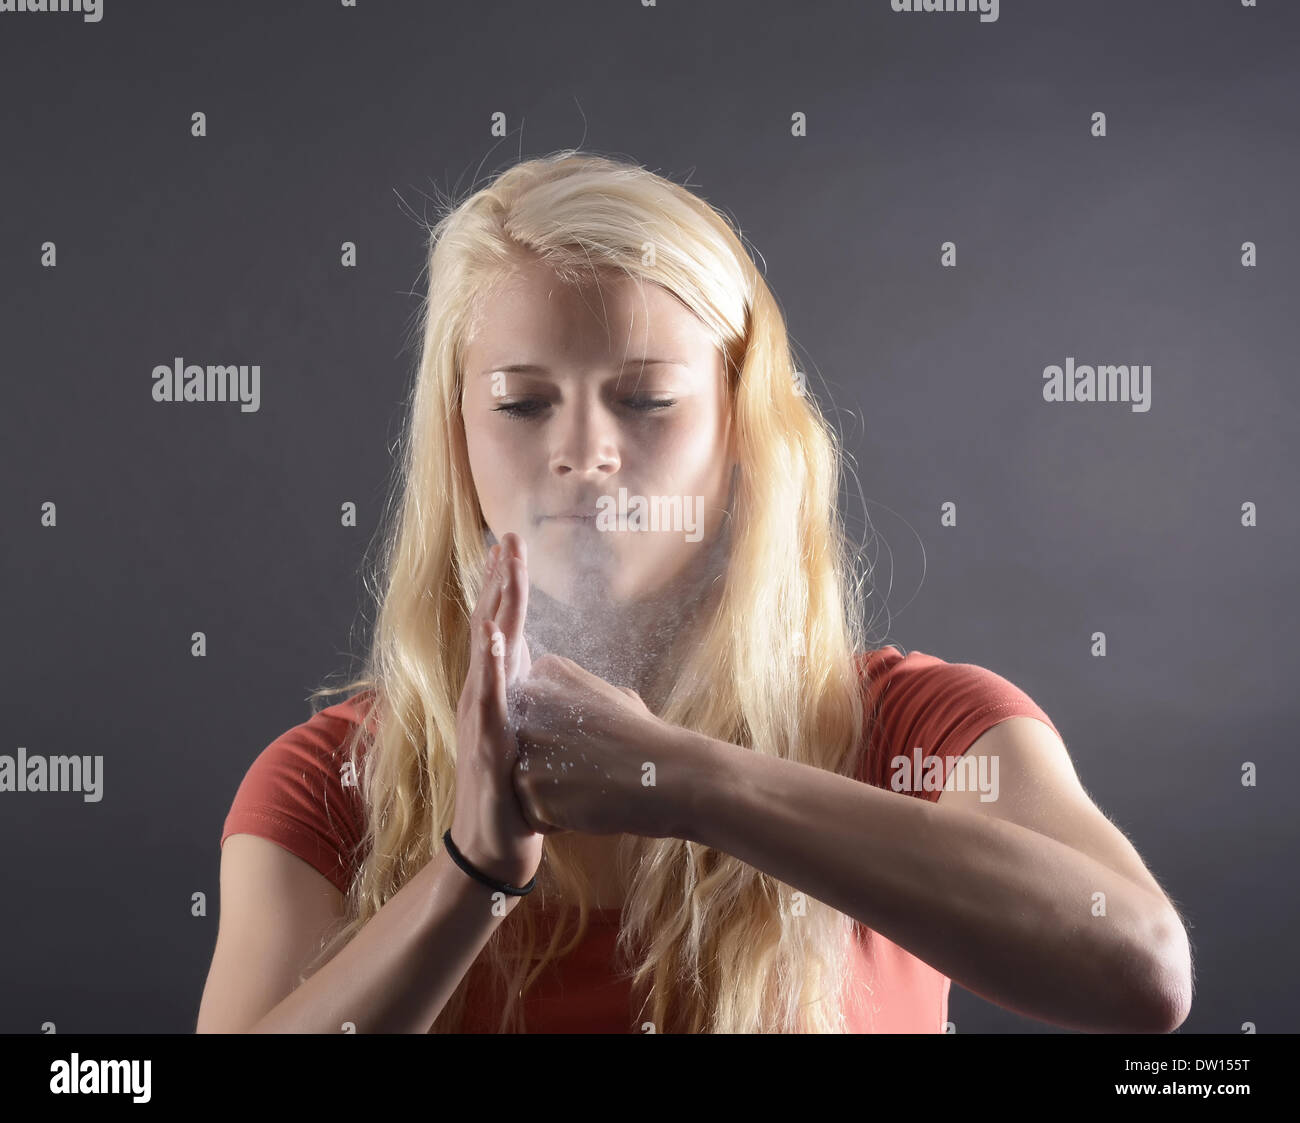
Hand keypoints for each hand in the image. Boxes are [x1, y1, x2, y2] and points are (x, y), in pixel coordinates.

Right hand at [449, 532, 540, 887]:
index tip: (510, 544)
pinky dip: (491, 665)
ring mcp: (479, 719)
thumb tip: (564, 683)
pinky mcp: (485, 745)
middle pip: (490, 626)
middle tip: (506, 537)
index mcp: (497, 691)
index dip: (504, 586)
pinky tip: (495, 638)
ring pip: (486, 652)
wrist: (496, 848)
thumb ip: (547, 708)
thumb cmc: (520, 795)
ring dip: (494, 608)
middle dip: (498, 580)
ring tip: (501, 569)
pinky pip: (487, 699)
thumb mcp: (538, 741)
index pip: (501, 626)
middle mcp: (482, 696)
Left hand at [511, 653, 693, 839]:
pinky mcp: (529, 785)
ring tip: (590, 784)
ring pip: (524, 779)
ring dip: (552, 792)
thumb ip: (575, 695)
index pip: (530, 710)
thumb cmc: (646, 739)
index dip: (560, 732)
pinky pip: (533, 812)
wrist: (667, 774)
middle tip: (591, 764)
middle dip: (549, 762)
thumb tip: (565, 701)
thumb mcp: (612, 695)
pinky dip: (557, 818)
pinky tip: (587, 803)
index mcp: (548, 672)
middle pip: (521, 744)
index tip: (591, 736)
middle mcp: (528, 701)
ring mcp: (525, 743)